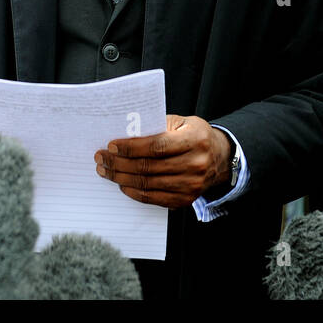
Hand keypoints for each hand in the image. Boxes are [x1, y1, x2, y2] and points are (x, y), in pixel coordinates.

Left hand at [94, 114, 232, 208]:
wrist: (220, 158)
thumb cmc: (195, 136)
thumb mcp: (182, 122)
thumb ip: (157, 126)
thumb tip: (125, 133)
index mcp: (195, 139)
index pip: (157, 145)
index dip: (131, 147)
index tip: (112, 145)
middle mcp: (196, 164)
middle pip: (149, 167)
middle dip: (119, 163)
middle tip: (101, 158)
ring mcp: (191, 185)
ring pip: (148, 184)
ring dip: (121, 178)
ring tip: (106, 171)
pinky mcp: (186, 200)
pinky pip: (153, 199)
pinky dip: (134, 192)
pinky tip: (122, 184)